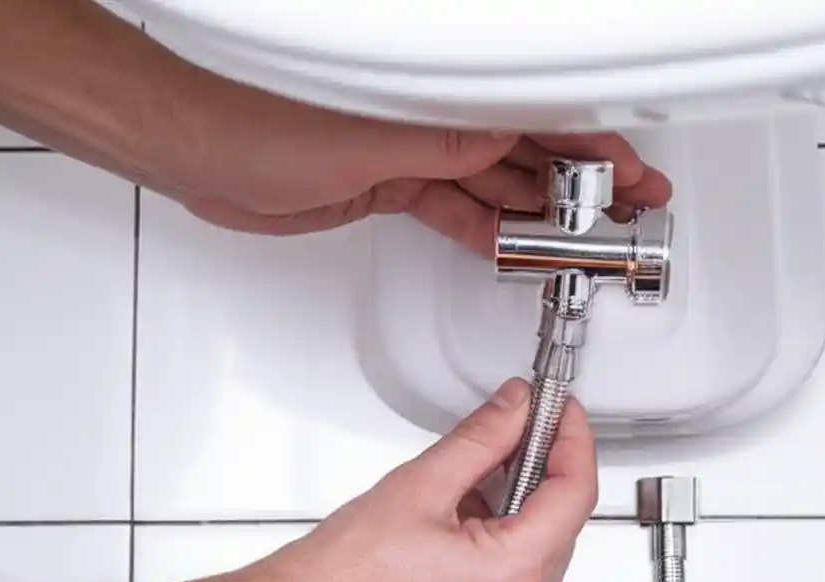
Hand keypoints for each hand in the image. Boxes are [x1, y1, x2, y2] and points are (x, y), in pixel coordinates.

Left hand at [175, 76, 672, 253]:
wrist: (194, 146)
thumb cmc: (255, 118)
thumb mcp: (367, 138)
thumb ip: (442, 146)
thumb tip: (505, 146)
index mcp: (433, 95)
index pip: (531, 119)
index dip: (588, 147)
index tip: (631, 174)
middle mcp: (427, 121)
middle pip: (524, 154)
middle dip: (580, 184)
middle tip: (629, 210)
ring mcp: (408, 154)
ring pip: (493, 186)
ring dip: (540, 213)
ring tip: (587, 237)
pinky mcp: (385, 185)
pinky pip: (453, 209)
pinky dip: (487, 229)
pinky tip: (519, 244)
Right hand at [240, 378, 596, 581]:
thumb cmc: (340, 579)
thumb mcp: (419, 485)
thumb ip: (483, 438)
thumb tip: (516, 409)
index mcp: (511, 579)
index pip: (575, 494)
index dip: (573, 441)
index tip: (562, 413)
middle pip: (560, 528)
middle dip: (541, 475)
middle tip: (514, 435)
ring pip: (537, 561)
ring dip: (517, 517)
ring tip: (467, 491)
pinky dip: (500, 557)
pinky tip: (461, 533)